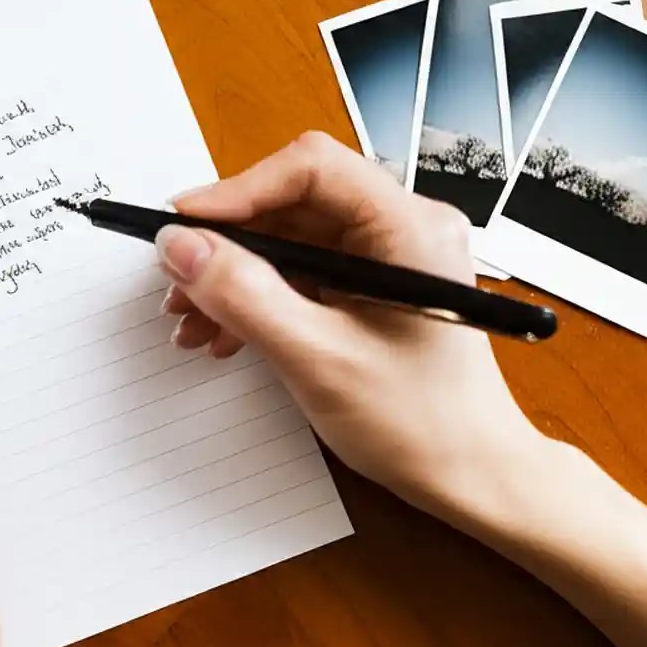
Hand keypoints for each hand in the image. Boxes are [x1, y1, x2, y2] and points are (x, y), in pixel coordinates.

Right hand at [156, 131, 542, 505]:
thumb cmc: (422, 424)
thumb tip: (180, 247)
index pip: (310, 170)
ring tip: (193, 321)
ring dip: (234, 276)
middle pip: (292, 203)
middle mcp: (402, 228)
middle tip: (177, 281)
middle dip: (228, 244)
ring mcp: (386, 257)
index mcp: (410, 228)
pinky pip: (300, 272)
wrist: (469, 476)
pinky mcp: (370, 287)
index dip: (237, 191)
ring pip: (288, 240)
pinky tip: (226, 333)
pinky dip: (257, 298)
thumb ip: (245, 296)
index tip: (182, 225)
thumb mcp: (317, 359)